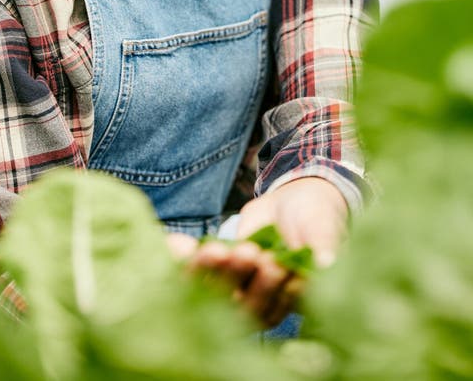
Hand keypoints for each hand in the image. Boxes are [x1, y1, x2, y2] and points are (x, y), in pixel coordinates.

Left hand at [165, 177, 347, 325]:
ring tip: (214, 248)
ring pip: (220, 287)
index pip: (278, 306)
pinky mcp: (221, 266)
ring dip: (213, 270)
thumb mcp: (322, 230)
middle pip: (244, 303)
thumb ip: (323, 249)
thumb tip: (326, 264)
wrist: (296, 198)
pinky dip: (189, 257)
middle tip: (240, 252)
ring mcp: (241, 284)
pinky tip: (179, 244)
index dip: (271, 290)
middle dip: (238, 278)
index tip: (273, 264)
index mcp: (292, 302)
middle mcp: (265, 301)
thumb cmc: (318, 218)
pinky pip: (202, 266)